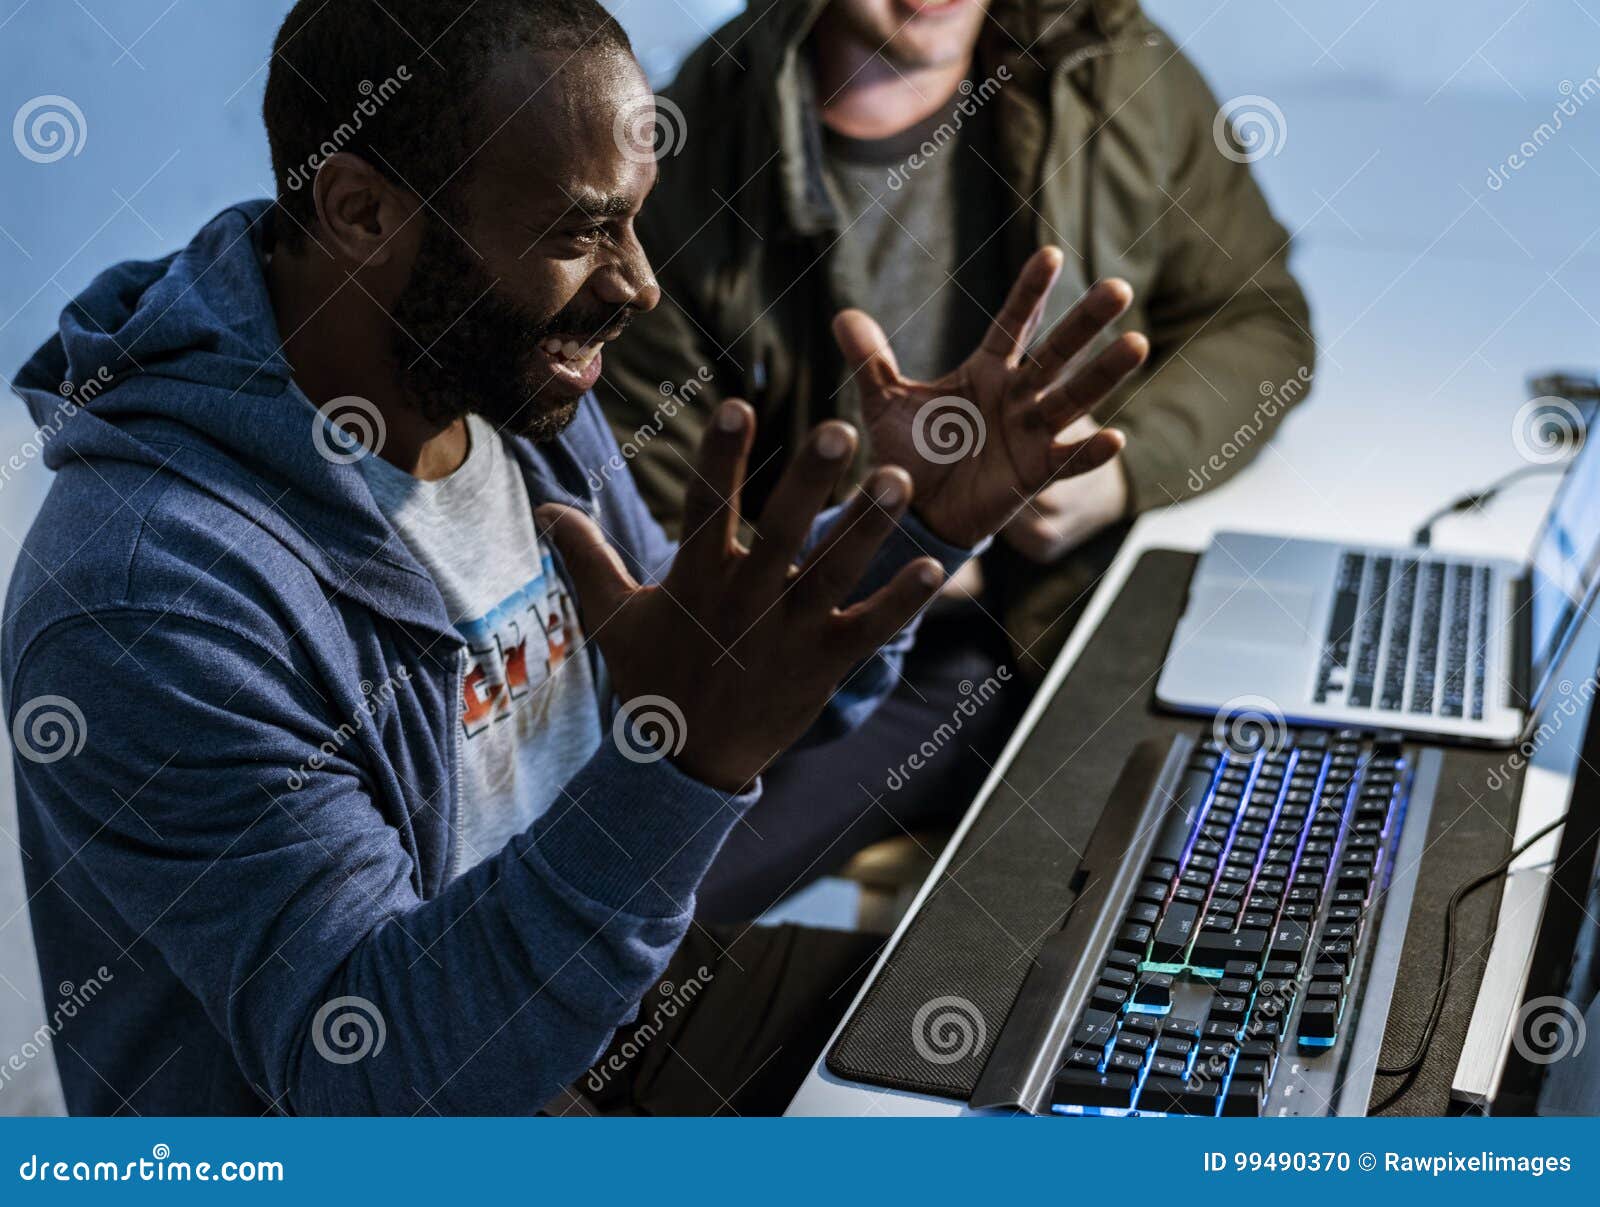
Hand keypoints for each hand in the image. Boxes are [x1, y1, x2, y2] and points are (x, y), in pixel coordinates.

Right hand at [537, 401, 944, 792]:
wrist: (685, 765)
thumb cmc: (652, 678)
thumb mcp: (612, 618)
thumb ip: (586, 558)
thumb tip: (547, 508)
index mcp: (695, 581)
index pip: (704, 507)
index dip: (720, 457)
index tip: (737, 405)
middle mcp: (745, 602)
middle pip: (781, 534)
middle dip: (810, 482)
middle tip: (841, 429)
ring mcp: (788, 635)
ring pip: (835, 574)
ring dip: (868, 529)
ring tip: (900, 481)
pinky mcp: (823, 665)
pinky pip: (870, 630)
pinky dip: (901, 602)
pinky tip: (935, 568)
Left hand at [833, 247, 1147, 548]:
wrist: (913, 513)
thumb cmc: (908, 453)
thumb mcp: (885, 403)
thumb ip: (871, 361)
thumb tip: (842, 315)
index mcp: (986, 372)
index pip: (1013, 324)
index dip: (1030, 293)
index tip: (1050, 255)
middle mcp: (1017, 397)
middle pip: (1057, 352)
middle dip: (1086, 322)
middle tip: (1119, 287)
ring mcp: (1030, 435)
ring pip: (1073, 398)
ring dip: (1104, 374)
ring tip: (1137, 344)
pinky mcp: (1034, 475)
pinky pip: (1067, 462)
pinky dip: (1090, 452)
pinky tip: (1115, 438)